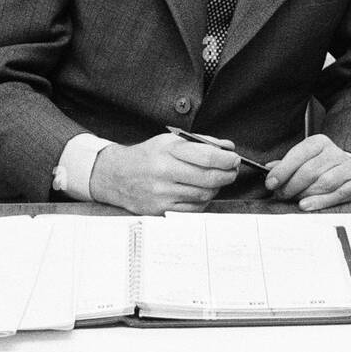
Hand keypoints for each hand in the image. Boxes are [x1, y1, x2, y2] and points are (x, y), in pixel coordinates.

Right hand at [89, 132, 239, 214]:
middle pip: (208, 178)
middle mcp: (163, 172)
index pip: (206, 157)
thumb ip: (201, 142)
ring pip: (203, 195)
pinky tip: (201, 192)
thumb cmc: (147, 156)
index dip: (226, 159)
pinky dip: (203, 201)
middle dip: (227, 175)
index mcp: (167, 150)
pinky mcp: (160, 210)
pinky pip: (192, 209)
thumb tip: (227, 147)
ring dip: (216, 188)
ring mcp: (161, 194)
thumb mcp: (170, 141)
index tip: (234, 159)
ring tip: (215, 180)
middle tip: (232, 171)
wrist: (115, 176)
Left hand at [264, 133, 350, 211]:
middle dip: (292, 185)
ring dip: (305, 194)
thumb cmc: (323, 165)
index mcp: (319, 142)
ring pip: (324, 183)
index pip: (299, 154)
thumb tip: (268, 169)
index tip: (271, 183)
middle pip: (310, 171)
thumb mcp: (305, 159)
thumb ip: (287, 164)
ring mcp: (347, 168)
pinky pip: (338, 194)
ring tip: (294, 200)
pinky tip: (307, 205)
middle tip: (281, 195)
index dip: (283, 170)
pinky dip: (320, 201)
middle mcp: (334, 152)